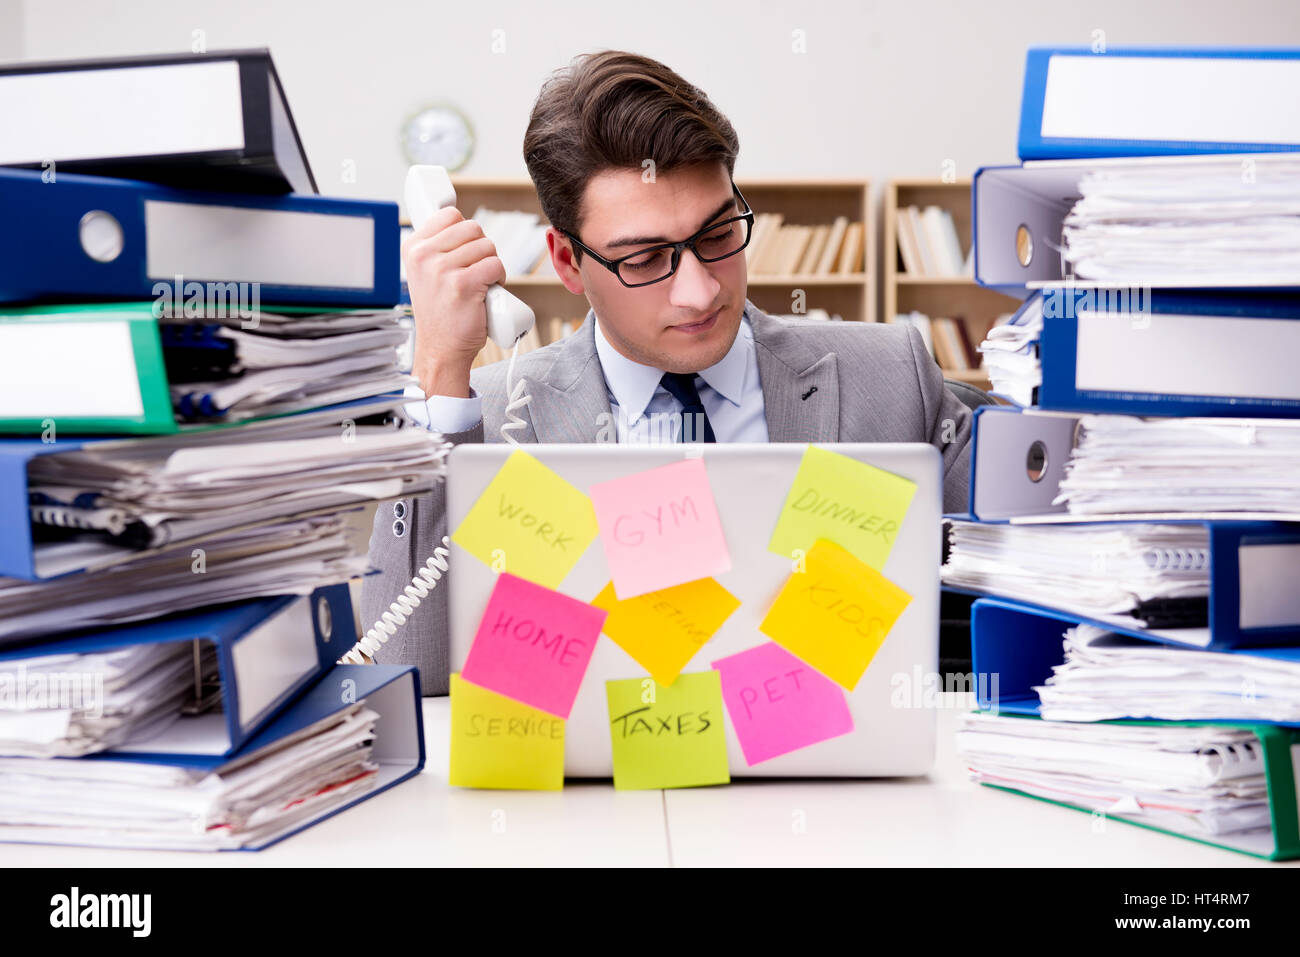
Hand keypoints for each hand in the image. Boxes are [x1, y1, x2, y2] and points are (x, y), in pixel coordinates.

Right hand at [403, 207, 506, 396]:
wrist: (441, 348)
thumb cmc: (440, 311)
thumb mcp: (425, 272)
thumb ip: (438, 245)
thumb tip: (459, 219)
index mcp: (412, 247)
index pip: (450, 214)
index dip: (465, 232)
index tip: (463, 252)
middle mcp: (423, 256)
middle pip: (472, 228)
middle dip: (481, 249)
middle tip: (473, 271)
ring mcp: (442, 270)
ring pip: (487, 246)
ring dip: (491, 265)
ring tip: (479, 283)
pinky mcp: (463, 284)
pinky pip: (496, 265)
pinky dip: (499, 279)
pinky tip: (487, 293)